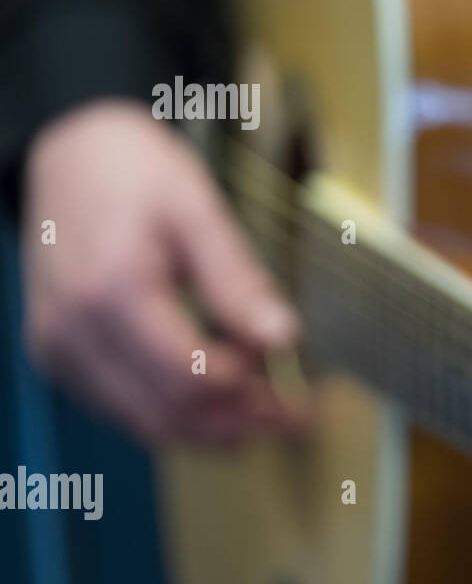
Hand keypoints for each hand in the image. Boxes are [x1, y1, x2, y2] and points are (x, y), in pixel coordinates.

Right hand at [22, 99, 309, 442]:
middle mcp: (73, 331)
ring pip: (147, 424)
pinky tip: (224, 399)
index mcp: (112, 290)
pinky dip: (179, 415)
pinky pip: (125, 409)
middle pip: (171, 413)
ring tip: (272, 413)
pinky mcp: (58, 357)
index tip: (302, 390)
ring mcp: (58, 350)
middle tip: (300, 417)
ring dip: (215, 429)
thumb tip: (284, 338)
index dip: (253, 392)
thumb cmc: (134, 172)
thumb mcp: (199, 211)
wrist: (70, 154)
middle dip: (243, 423)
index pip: (193, 376)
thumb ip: (238, 280)